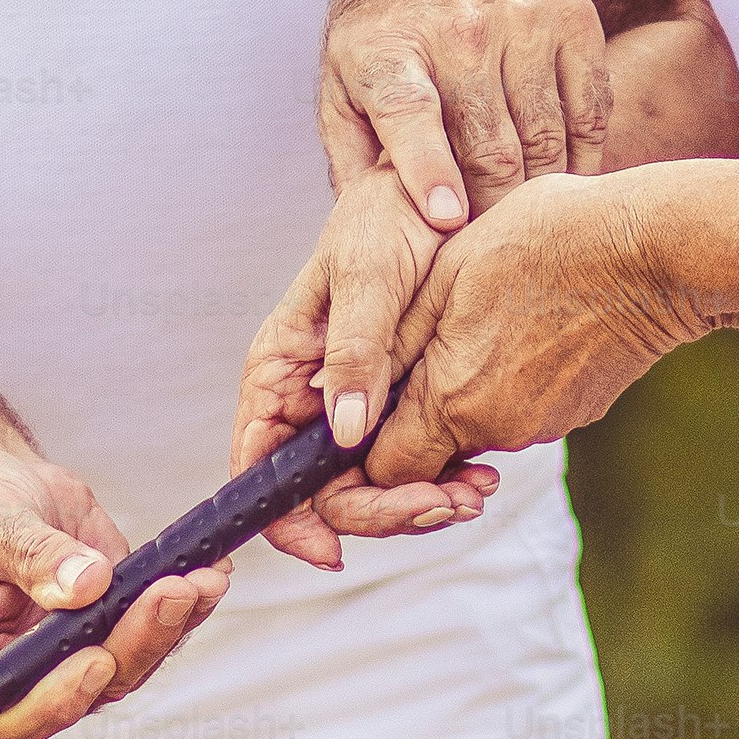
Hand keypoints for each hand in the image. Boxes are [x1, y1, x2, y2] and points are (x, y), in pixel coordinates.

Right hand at [0, 437, 223, 738]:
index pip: (1, 721)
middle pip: (83, 695)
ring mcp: (69, 652)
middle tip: (167, 595)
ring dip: (167, 628)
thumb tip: (87, 585)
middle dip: (132, 649)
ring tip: (197, 579)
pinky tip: (207, 574)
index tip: (93, 660)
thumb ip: (31, 556)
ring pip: (128, 668)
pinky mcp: (109, 623)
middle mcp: (20, 672)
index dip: (50, 707)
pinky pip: (150, 631)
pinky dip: (183, 607)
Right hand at [229, 172, 502, 569]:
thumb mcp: (371, 276)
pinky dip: (442, 473)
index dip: (288, 520)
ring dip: (419, 497)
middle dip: (380, 510)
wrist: (451, 187)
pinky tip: (481, 471)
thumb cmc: (394, 214)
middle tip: (447, 505)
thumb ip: (356, 351)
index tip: (335, 551)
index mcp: (280, 366)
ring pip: (370, 483)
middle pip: (322, 491)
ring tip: (476, 490)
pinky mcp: (402, 401)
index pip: (257, 467)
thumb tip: (346, 434)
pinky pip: (410, 458)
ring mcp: (356, 401)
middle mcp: (310, 394)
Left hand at [317, 0, 612, 232]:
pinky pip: (589, 115)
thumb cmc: (391, 32)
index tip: (448, 216)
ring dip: (536, 193)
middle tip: (485, 243)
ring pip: (543, 140)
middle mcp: (457, 29)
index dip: (429, 167)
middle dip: (490, 211)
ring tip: (520, 217)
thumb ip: (349, 156)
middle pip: (489, 147)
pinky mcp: (572, 21)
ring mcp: (521, 21)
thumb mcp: (343, 79)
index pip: (411, 112)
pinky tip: (562, 180)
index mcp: (387, 49)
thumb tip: (363, 236)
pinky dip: (581, 161)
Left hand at [365, 172, 710, 488]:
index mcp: (452, 401)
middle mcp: (498, 429)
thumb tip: (349, 401)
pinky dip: (503, 382)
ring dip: (458, 395)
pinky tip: (514, 325)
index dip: (362, 458)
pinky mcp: (578, 411)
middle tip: (408, 366)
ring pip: (475, 429)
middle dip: (411, 426)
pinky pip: (519, 410)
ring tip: (467, 323)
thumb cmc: (545, 241)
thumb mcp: (443, 274)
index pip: (385, 472)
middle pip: (430, 456)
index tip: (362, 416)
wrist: (653, 252)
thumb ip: (389, 345)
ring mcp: (543, 423)